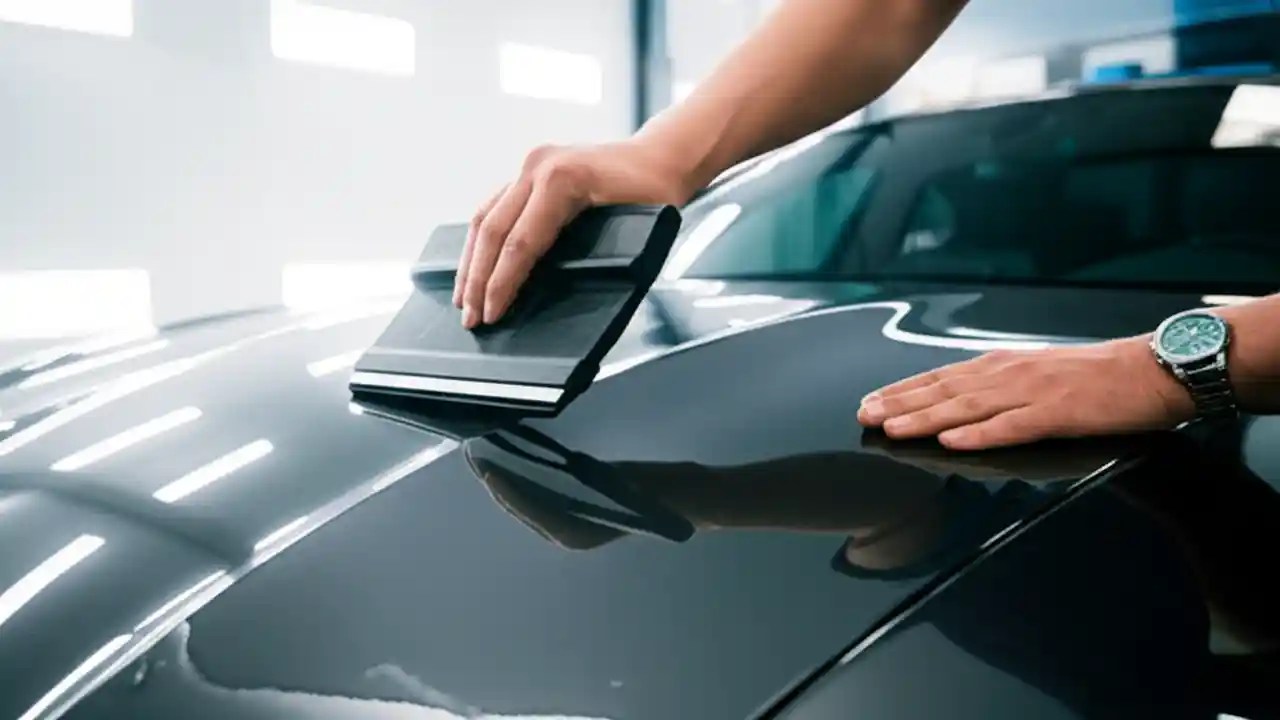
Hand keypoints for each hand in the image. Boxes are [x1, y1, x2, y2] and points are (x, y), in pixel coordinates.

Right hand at [455, 139, 689, 327]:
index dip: (501, 284)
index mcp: (562, 179)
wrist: (662, 155)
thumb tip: (567, 297)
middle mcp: (538, 167)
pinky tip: (475, 265)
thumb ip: (604, 256)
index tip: (491, 315)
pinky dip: (482, 241)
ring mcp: (531, 166)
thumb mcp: (639, 227)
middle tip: (470, 319)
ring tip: (462, 299)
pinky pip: (495, 207)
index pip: (520, 243)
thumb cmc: (657, 192)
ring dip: (471, 262)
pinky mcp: (531, 172)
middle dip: (478, 280)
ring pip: (486, 217)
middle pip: (493, 231)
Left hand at [857, 337, 1197, 450]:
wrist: (1151, 368)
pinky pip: (1012, 427)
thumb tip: (963, 396)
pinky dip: (980, 434)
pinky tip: (953, 442)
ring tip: (893, 429)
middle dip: (900, 403)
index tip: (872, 399)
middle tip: (864, 414)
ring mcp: (1032, 393)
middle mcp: (1009, 374)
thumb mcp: (1038, 371)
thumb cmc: (1097, 374)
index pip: (941, 377)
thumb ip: (1001, 383)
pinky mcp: (1057, 414)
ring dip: (926, 419)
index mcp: (1004, 365)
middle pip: (944, 391)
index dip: (904, 389)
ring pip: (967, 407)